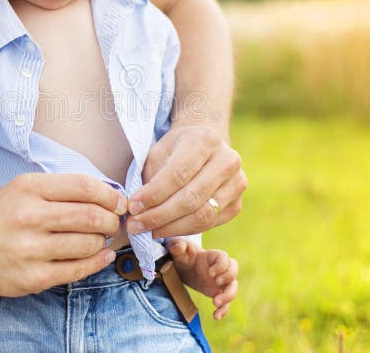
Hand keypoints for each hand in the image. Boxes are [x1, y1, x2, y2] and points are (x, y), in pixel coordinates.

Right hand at [0, 173, 127, 296]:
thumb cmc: (1, 215)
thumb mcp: (24, 187)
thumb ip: (62, 189)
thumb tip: (109, 197)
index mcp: (29, 189)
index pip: (85, 187)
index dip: (110, 195)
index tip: (119, 202)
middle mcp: (30, 217)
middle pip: (92, 216)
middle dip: (112, 220)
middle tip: (113, 222)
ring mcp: (31, 250)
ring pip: (89, 244)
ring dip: (103, 241)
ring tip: (101, 238)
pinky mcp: (34, 278)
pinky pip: (79, 270)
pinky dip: (98, 261)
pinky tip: (102, 255)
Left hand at [127, 125, 246, 237]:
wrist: (207, 148)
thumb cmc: (177, 149)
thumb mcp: (159, 151)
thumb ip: (150, 176)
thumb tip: (137, 208)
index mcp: (206, 140)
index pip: (178, 173)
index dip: (153, 194)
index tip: (132, 207)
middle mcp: (228, 161)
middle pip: (191, 198)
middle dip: (158, 216)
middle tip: (135, 225)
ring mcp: (237, 184)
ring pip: (201, 216)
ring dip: (169, 228)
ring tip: (147, 230)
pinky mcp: (237, 205)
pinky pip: (209, 224)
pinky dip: (183, 230)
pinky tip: (164, 230)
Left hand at [167, 238, 237, 320]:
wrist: (183, 266)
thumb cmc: (182, 254)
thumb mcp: (177, 249)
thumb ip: (177, 246)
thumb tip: (177, 247)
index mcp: (213, 256)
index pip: (225, 258)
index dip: (221, 265)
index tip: (210, 272)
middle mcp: (220, 269)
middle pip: (234, 272)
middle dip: (228, 279)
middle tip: (217, 283)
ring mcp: (220, 282)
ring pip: (233, 288)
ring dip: (228, 296)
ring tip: (215, 303)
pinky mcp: (217, 293)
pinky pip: (226, 303)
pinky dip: (224, 310)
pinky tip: (216, 317)